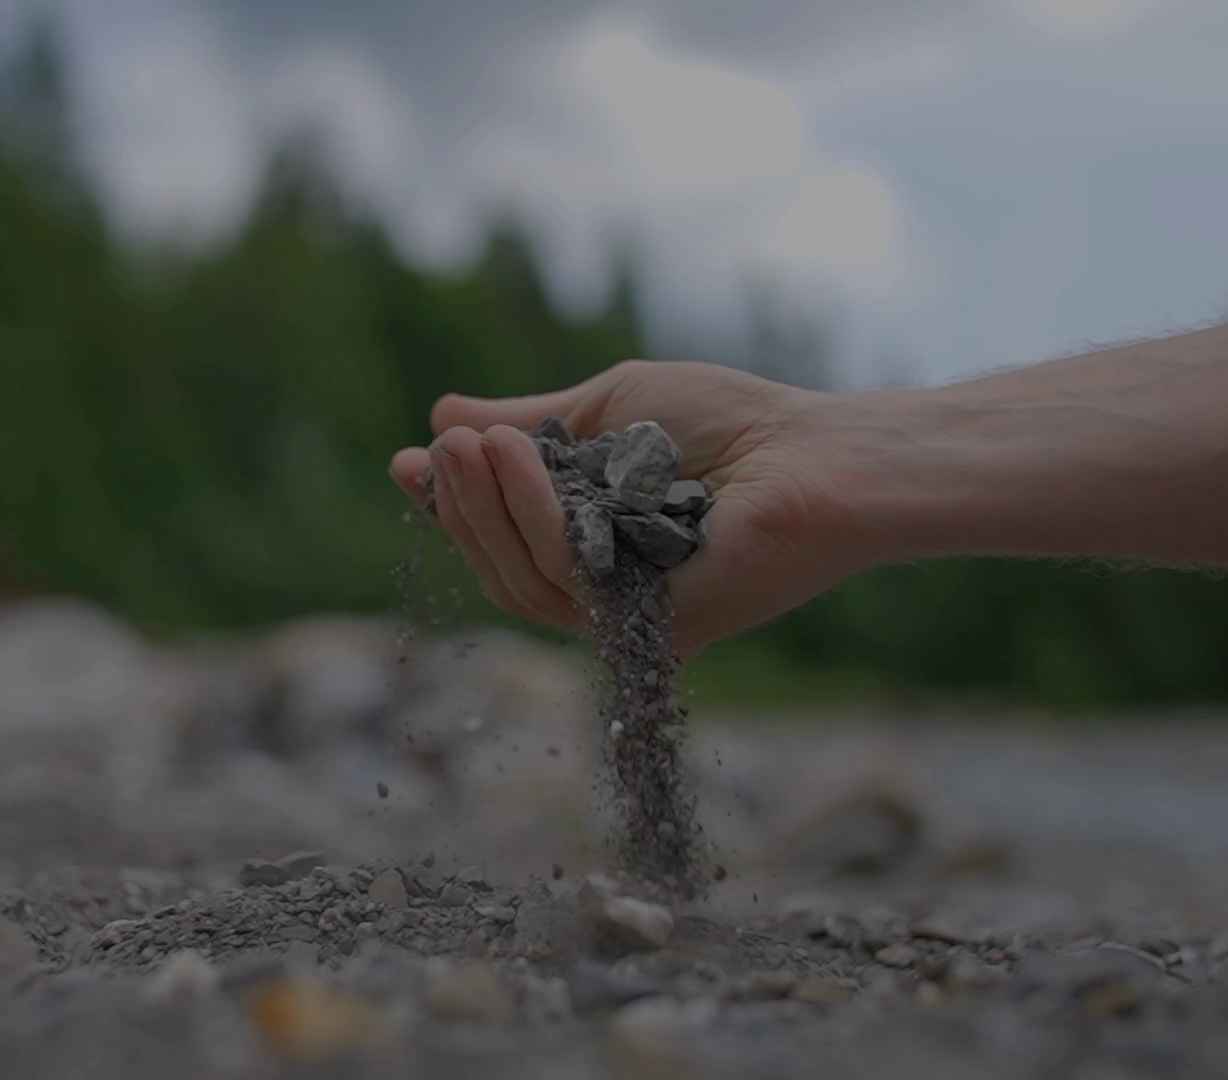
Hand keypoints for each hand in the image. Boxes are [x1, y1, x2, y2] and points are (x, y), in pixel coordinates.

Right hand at [388, 360, 874, 658]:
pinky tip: (517, 458)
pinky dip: (534, 515)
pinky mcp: (652, 631)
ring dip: (488, 508)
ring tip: (472, 444)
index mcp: (596, 551)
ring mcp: (629, 620)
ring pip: (522, 583)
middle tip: (442, 447)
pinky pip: (568, 581)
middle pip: (503, 572)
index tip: (410, 459)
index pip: (506, 544)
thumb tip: (444, 415)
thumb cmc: (734, 424)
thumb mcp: (611, 411)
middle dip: (462, 507)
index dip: (452, 507)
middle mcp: (608, 596)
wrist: (817, 451)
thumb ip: (531, 424)